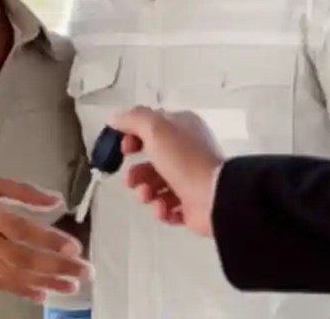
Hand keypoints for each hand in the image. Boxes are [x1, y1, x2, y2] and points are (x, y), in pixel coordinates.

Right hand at [0, 175, 88, 300]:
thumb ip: (20, 191)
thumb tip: (56, 199)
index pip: (20, 228)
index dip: (48, 239)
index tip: (74, 246)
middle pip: (22, 256)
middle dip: (57, 266)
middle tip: (85, 271)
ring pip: (13, 275)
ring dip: (46, 281)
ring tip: (71, 286)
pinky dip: (23, 290)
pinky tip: (44, 293)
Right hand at [108, 106, 224, 236]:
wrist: (214, 198)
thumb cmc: (184, 159)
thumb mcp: (155, 128)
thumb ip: (133, 119)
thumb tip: (115, 120)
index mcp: (183, 128)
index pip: (152, 127)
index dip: (133, 137)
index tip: (124, 149)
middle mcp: (187, 151)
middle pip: (151, 160)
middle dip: (136, 173)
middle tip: (131, 181)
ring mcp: (190, 179)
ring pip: (156, 185)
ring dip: (145, 192)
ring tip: (148, 197)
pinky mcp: (191, 205)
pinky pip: (167, 206)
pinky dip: (161, 209)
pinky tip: (163, 209)